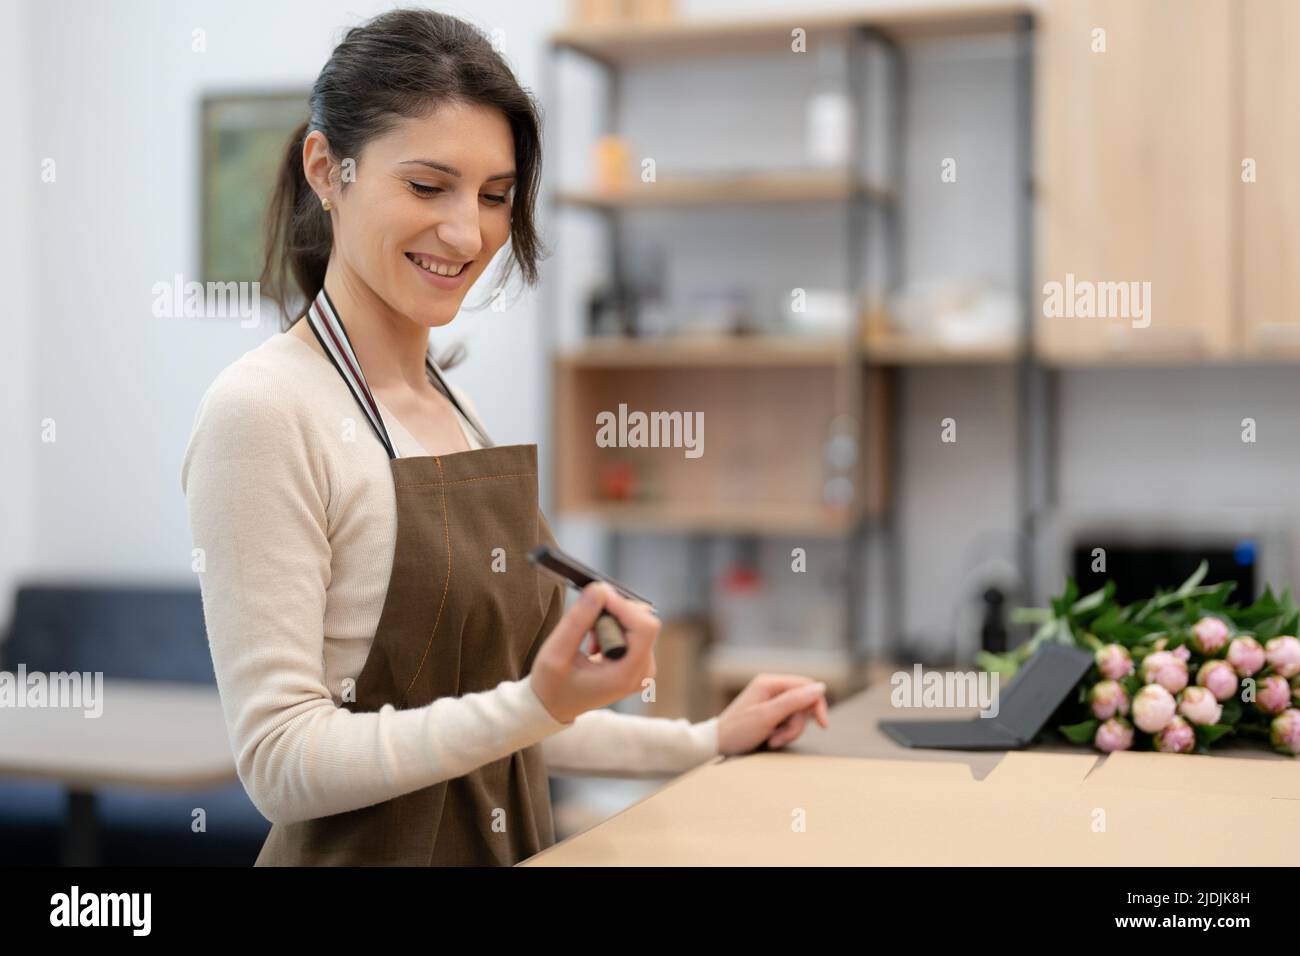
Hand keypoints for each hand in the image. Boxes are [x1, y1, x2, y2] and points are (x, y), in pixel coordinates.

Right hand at [530, 582, 658, 724]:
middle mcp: (643, 672)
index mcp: (626, 676)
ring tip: (587, 637)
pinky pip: (635, 628)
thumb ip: (578, 620)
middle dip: (614, 612)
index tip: (598, 593)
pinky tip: (595, 642)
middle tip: (586, 622)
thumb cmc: (552, 684)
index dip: (623, 605)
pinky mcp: (640, 661)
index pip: (645, 628)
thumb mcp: (556, 652)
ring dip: (612, 619)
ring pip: (639, 621)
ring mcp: (644, 668)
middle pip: (643, 621)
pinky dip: (614, 625)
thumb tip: (600, 588)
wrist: (554, 705)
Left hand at [717, 674, 829, 755]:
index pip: (806, 686)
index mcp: (769, 682)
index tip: (823, 725)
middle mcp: (771, 687)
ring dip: (789, 731)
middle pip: (802, 702)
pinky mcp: (770, 712)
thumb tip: (820, 687)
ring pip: (797, 714)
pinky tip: (770, 739)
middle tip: (780, 737)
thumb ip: (793, 701)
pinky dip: (783, 732)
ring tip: (772, 740)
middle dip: (796, 724)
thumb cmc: (737, 731)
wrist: (716, 744)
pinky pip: (788, 721)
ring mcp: (770, 700)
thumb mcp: (767, 717)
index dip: (817, 704)